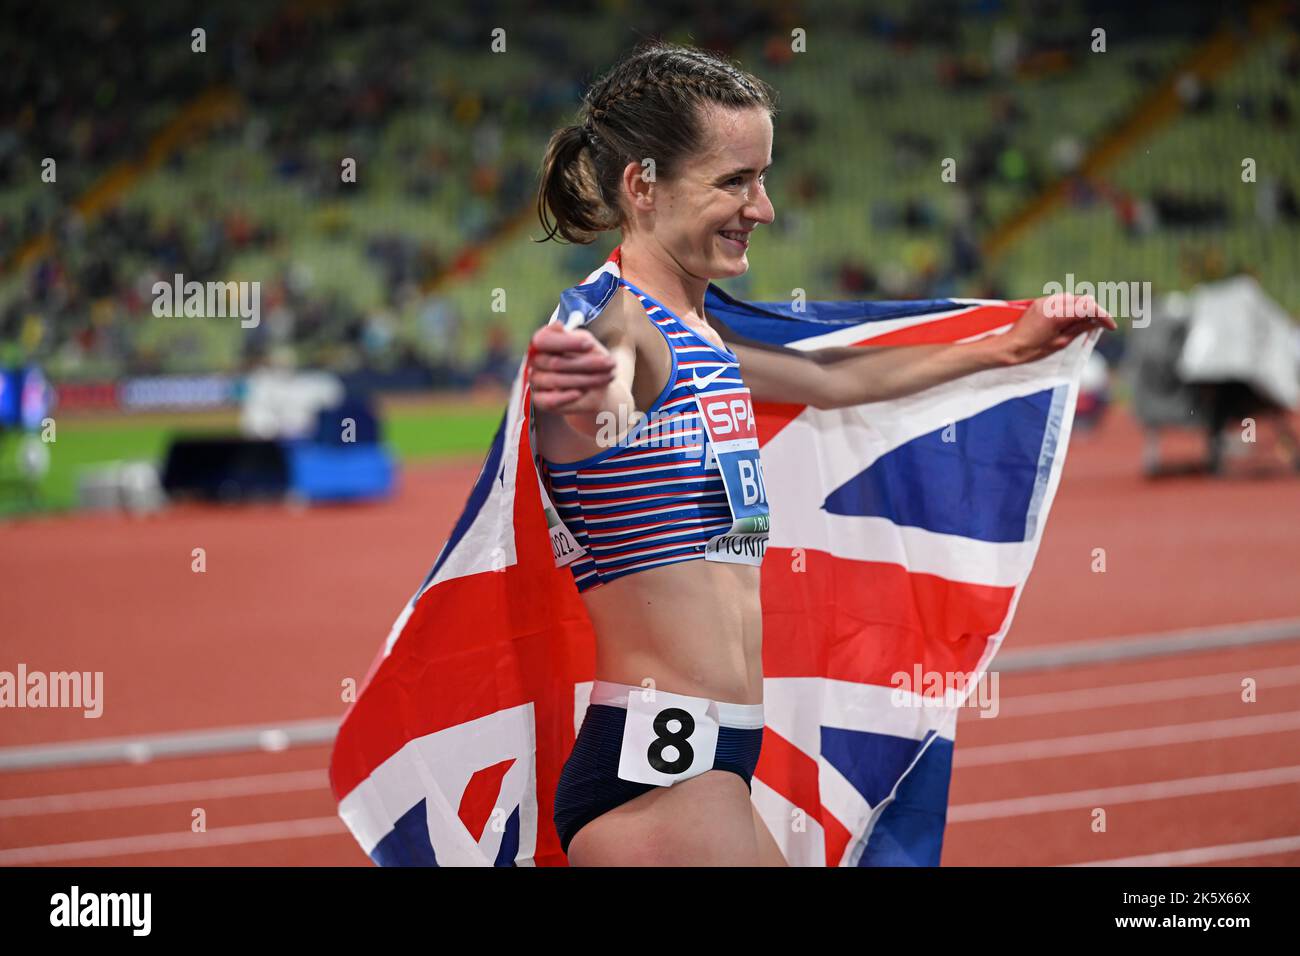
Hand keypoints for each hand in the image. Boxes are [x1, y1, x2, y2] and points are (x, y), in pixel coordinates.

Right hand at [527, 322, 616, 411]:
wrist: (598, 387)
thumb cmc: (591, 360)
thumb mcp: (588, 345)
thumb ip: (574, 336)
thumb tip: (557, 325)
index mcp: (543, 342)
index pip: (543, 340)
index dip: (566, 342)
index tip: (590, 345)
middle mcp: (536, 360)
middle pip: (554, 362)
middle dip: (586, 364)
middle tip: (611, 364)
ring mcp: (536, 380)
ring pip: (554, 381)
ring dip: (584, 380)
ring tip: (608, 377)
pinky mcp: (540, 400)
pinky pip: (547, 401)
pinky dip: (564, 397)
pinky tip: (579, 393)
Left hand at [1001, 293, 1117, 365]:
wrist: (1007, 348)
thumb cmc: (1031, 350)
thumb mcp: (1060, 343)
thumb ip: (1080, 329)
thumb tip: (1096, 322)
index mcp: (1057, 313)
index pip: (1088, 307)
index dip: (1103, 316)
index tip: (1111, 327)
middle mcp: (1051, 302)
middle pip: (1082, 300)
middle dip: (1095, 311)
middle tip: (1102, 326)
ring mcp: (1044, 301)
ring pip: (1073, 298)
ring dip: (1083, 309)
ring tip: (1088, 325)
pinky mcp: (1039, 303)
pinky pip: (1061, 301)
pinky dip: (1071, 308)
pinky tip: (1073, 321)